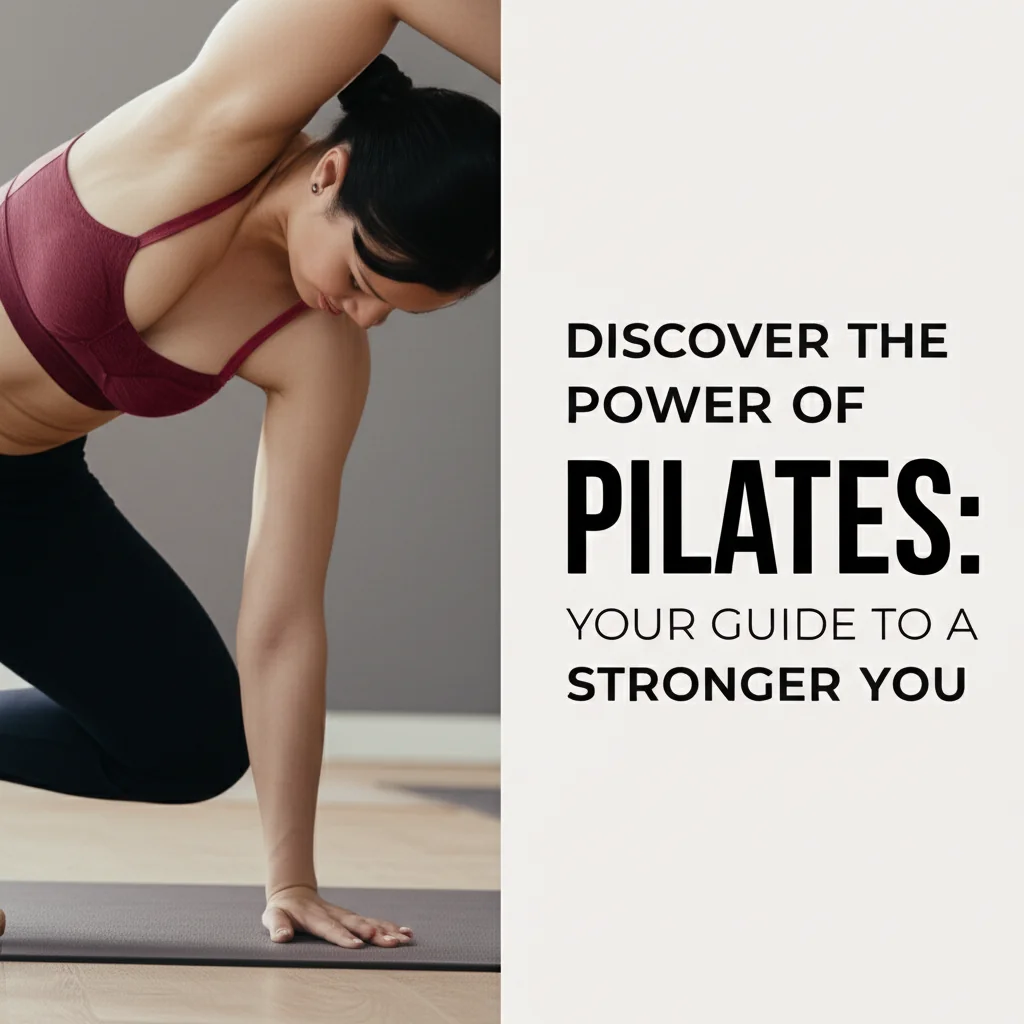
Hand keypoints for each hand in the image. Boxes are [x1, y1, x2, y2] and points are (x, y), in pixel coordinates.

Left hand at [262, 884, 413, 947]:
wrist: (295, 893)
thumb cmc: (283, 910)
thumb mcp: (273, 916)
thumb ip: (277, 926)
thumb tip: (282, 937)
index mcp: (315, 917)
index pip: (330, 928)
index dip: (343, 937)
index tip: (358, 945)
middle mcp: (335, 915)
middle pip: (356, 924)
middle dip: (374, 934)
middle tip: (390, 943)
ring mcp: (346, 915)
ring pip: (369, 922)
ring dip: (387, 931)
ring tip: (403, 939)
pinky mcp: (353, 918)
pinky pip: (374, 922)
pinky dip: (390, 927)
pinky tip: (406, 933)